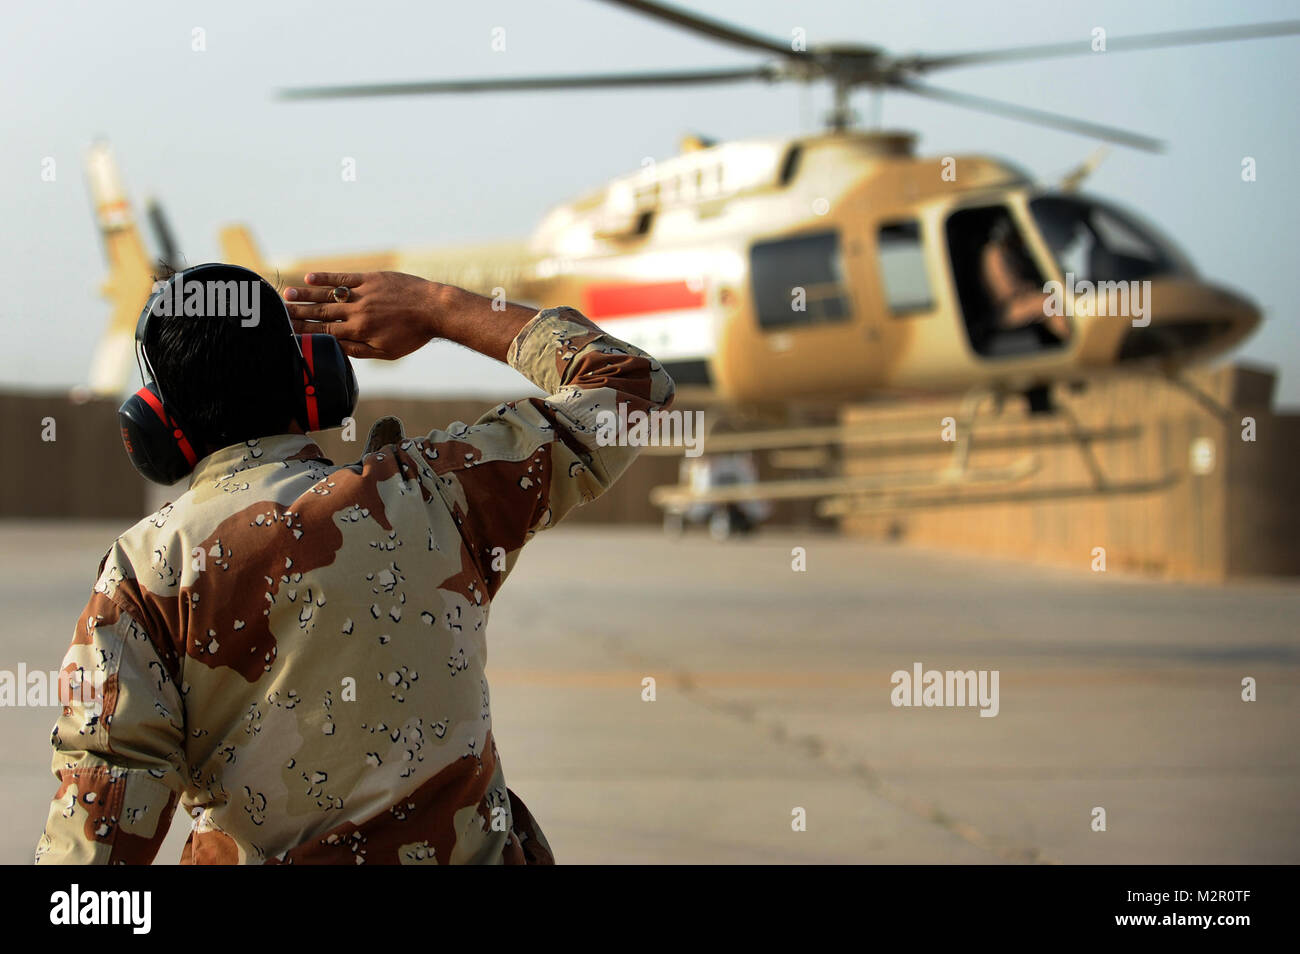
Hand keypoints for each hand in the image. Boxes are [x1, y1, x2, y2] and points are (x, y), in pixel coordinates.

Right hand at [283, 271, 441, 359]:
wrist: (435, 309)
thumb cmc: (413, 334)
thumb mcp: (387, 351)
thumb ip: (359, 349)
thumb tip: (336, 348)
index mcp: (360, 331)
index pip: (325, 331)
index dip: (304, 330)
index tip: (287, 329)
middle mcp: (358, 311)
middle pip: (321, 312)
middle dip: (298, 312)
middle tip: (279, 311)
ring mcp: (365, 293)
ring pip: (329, 294)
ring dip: (306, 294)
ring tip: (288, 294)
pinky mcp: (372, 278)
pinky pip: (344, 278)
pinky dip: (326, 278)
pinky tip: (310, 277)